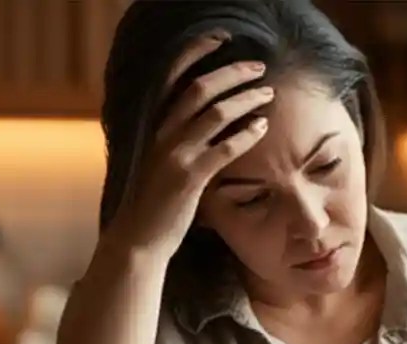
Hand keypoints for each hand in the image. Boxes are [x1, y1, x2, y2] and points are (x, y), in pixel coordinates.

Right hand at [101, 30, 273, 259]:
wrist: (138, 239)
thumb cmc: (155, 202)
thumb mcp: (161, 161)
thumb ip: (178, 138)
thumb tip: (211, 119)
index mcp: (154, 126)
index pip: (173, 77)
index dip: (196, 54)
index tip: (221, 40)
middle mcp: (162, 135)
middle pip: (199, 88)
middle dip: (232, 73)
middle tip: (259, 68)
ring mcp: (175, 156)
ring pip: (214, 114)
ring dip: (246, 99)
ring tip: (268, 94)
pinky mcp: (189, 179)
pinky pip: (223, 149)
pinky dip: (246, 135)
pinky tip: (262, 128)